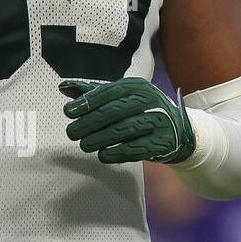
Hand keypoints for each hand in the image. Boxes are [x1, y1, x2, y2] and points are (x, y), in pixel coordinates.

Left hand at [60, 77, 195, 164]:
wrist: (177, 132)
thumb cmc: (140, 112)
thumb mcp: (120, 99)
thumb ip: (92, 93)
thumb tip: (63, 87)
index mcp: (137, 86)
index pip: (109, 92)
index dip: (87, 101)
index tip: (68, 112)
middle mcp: (151, 100)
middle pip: (114, 111)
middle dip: (89, 122)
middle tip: (71, 133)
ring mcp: (159, 121)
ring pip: (124, 130)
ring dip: (100, 139)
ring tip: (84, 145)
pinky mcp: (163, 142)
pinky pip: (135, 149)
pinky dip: (116, 153)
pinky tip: (103, 155)